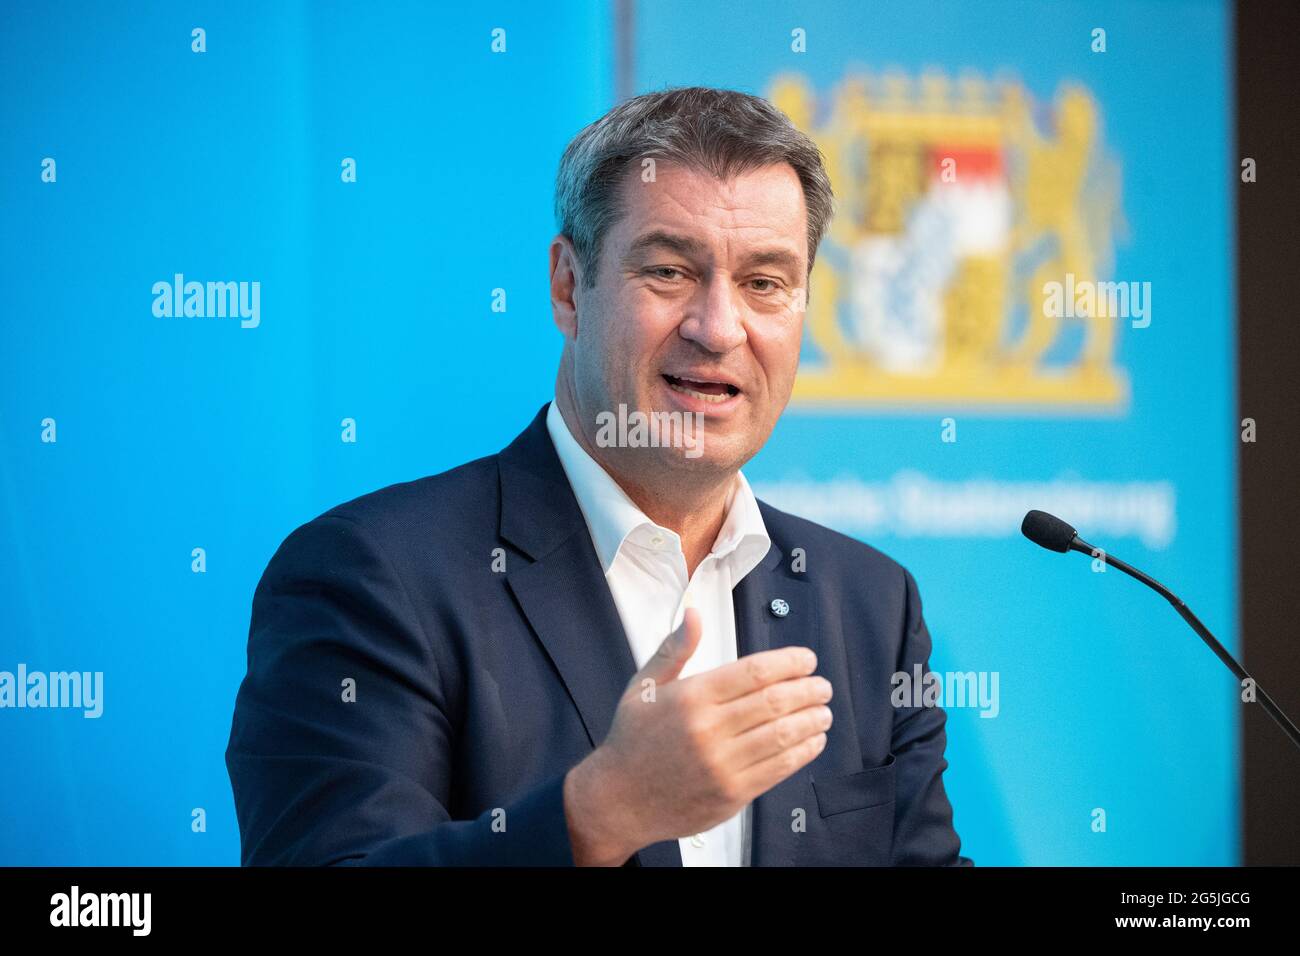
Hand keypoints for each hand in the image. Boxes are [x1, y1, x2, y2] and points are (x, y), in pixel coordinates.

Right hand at [564, 606, 832, 864]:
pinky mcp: (732, 794)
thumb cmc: (633, 738)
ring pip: (782, 735)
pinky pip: (778, 769)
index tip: (807, 659)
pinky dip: (803, 752)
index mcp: (691, 696)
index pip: (753, 672)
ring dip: (812, 720)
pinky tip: (813, 741)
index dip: (789, 663)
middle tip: (822, 686)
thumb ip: (675, 649)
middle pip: (774, 702)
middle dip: (808, 690)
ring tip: (824, 711)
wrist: (619, 800)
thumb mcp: (644, 686)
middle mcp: (708, 729)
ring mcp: (722, 764)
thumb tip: (695, 613)